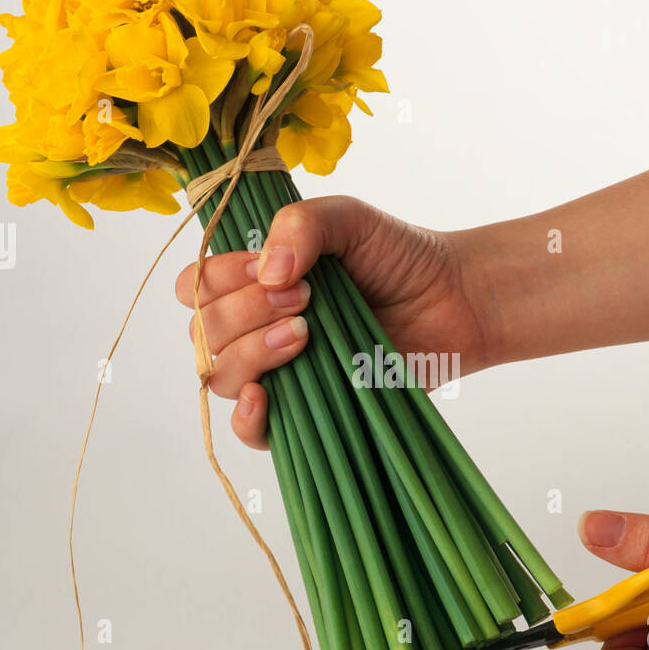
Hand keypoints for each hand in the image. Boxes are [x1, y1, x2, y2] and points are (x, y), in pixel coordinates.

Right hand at [174, 196, 490, 448]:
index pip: (196, 286)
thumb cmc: (397, 256)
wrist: (452, 300)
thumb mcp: (348, 218)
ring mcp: (276, 370)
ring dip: (251, 355)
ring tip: (306, 334)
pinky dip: (247, 418)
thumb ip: (301, 225)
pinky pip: (250, 432)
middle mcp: (253, 325)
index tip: (276, 271)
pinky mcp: (305, 411)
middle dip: (246, 314)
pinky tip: (266, 396)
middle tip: (307, 299)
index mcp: (251, 279)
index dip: (223, 280)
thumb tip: (266, 274)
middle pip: (204, 333)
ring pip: (220, 377)